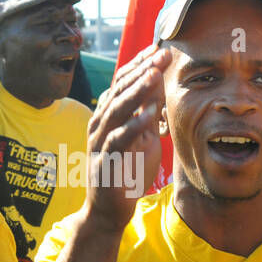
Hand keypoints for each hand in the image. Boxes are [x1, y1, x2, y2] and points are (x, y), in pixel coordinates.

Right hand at [86, 47, 169, 231]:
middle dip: (142, 70)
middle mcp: (99, 123)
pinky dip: (134, 126)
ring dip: (136, 91)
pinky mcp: (104, 162)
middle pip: (119, 89)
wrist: (107, 211)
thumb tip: (161, 85)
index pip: (122, 81)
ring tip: (154, 74)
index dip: (141, 64)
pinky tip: (149, 115)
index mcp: (107, 114)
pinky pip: (118, 139)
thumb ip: (149, 113)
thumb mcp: (142, 138)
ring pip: (116, 110)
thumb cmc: (126, 172)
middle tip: (162, 54)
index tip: (161, 49)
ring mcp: (99, 142)